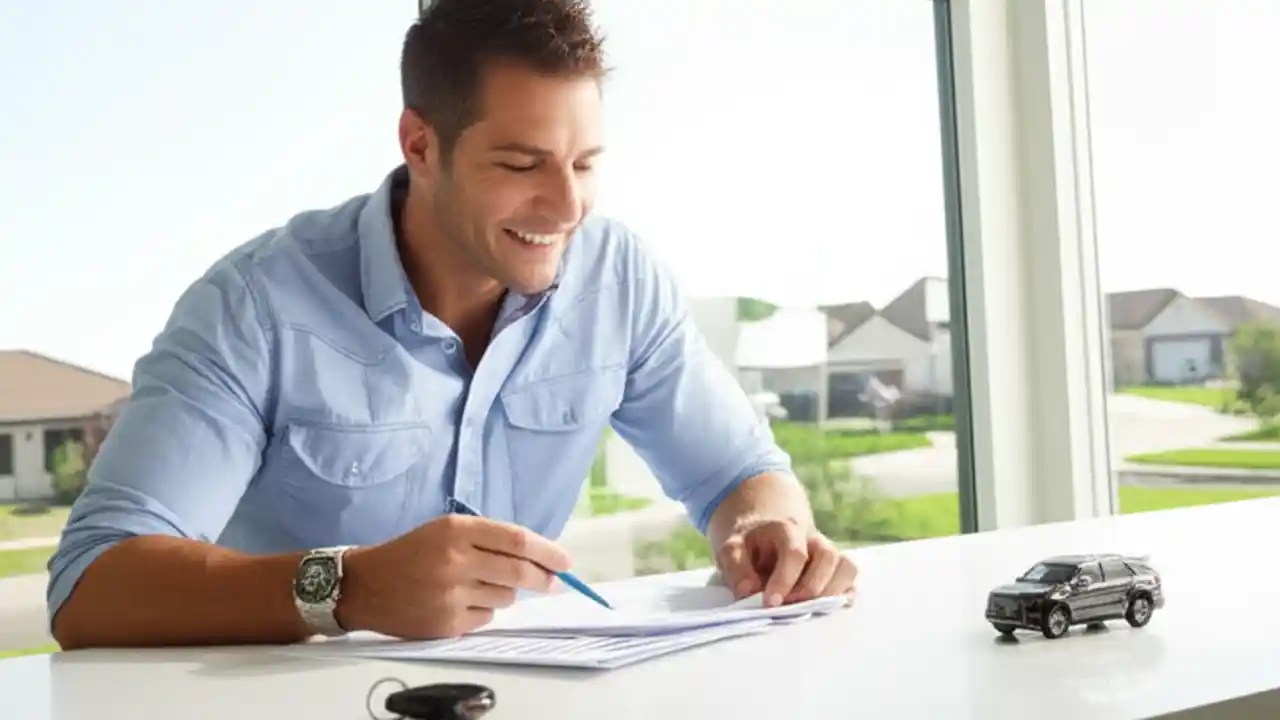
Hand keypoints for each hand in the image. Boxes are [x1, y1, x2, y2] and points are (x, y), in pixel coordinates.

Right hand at [335, 514, 571, 638]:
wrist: (366, 585)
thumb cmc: (411, 553)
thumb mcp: (445, 531)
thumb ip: (489, 540)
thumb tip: (539, 558)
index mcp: (457, 530)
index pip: (517, 540)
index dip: (548, 551)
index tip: (566, 561)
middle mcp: (455, 560)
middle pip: (519, 572)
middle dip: (544, 578)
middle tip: (553, 582)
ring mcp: (451, 594)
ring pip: (505, 597)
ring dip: (505, 593)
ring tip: (478, 586)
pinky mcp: (447, 623)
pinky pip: (486, 618)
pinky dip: (483, 611)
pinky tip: (460, 602)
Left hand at [715, 518, 856, 607]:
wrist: (764, 524)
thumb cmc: (749, 540)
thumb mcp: (731, 547)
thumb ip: (736, 567)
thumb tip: (748, 591)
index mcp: (786, 529)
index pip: (794, 553)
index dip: (785, 579)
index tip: (770, 602)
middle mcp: (813, 539)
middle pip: (827, 557)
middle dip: (811, 587)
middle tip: (790, 606)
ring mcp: (827, 553)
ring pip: (846, 566)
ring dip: (833, 591)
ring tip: (811, 608)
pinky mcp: (835, 568)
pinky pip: (850, 578)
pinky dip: (846, 593)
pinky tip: (829, 607)